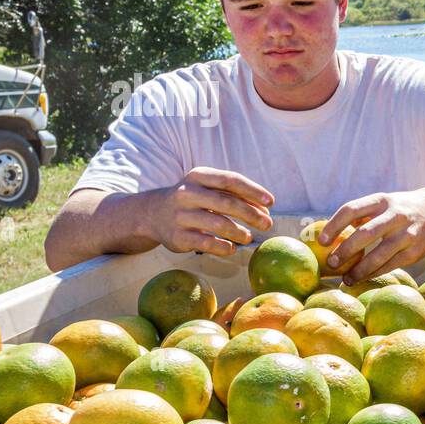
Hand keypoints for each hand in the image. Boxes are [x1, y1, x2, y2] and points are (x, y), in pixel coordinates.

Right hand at [146, 166, 273, 256]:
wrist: (153, 214)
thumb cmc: (193, 199)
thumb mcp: (208, 188)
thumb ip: (234, 195)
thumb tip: (265, 210)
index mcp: (198, 176)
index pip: (230, 180)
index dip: (253, 191)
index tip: (271, 202)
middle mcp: (187, 193)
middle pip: (227, 203)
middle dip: (252, 214)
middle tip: (267, 224)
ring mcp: (181, 216)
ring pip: (219, 224)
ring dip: (240, 232)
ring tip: (249, 237)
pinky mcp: (178, 237)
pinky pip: (208, 244)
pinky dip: (225, 247)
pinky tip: (232, 248)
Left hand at [320, 190, 424, 283]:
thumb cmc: (398, 210)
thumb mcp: (381, 203)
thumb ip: (359, 215)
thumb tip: (327, 234)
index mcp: (381, 201)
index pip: (352, 210)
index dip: (334, 226)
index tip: (322, 242)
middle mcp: (395, 214)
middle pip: (366, 233)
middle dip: (346, 250)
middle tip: (332, 264)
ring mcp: (408, 233)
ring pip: (380, 253)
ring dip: (361, 269)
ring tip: (346, 279)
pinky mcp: (416, 251)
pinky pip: (392, 265)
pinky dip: (375, 273)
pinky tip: (363, 278)